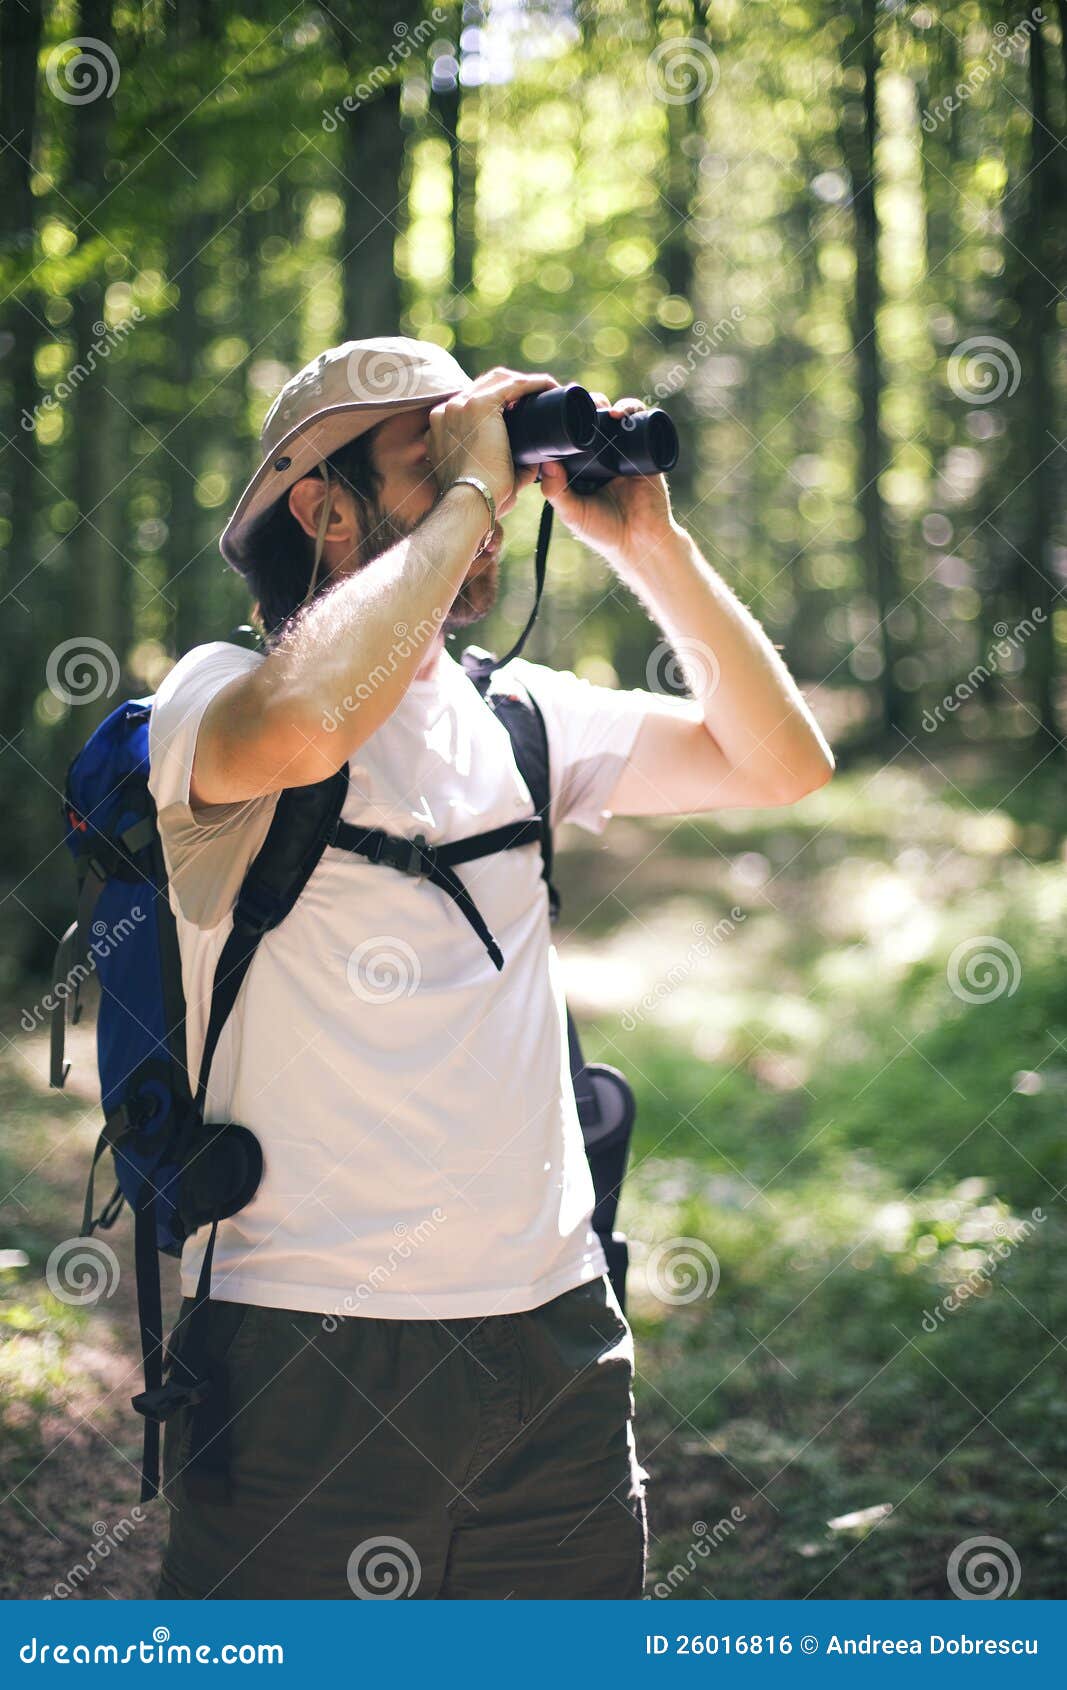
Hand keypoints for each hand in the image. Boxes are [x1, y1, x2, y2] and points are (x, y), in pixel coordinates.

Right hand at [427, 366, 555, 514]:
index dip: (497, 404)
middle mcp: (446, 411)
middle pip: (483, 387)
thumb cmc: (477, 501)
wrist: (469, 503)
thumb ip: (511, 469)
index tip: (519, 412)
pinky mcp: (479, 405)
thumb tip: (536, 463)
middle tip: (536, 401)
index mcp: (441, 428)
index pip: (470, 404)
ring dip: (524, 384)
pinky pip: (513, 384)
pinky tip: (549, 388)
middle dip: (511, 389)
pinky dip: (534, 384)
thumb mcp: (486, 481)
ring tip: (547, 392)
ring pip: (498, 380)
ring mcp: (460, 405)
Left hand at [538, 395, 681, 574]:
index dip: (566, 421)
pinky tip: (622, 414)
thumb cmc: (603, 530)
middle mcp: (602, 455)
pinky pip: (640, 424)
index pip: (571, 435)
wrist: (640, 541)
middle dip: (588, 407)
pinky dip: (633, 412)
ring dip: (609, 406)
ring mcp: (624, 451)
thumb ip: (556, 491)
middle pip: (594, 420)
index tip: (558, 410)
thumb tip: (545, 460)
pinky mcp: (644, 451)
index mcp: (580, 466)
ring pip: (616, 418)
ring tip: (604, 410)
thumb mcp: (572, 512)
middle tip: (583, 406)